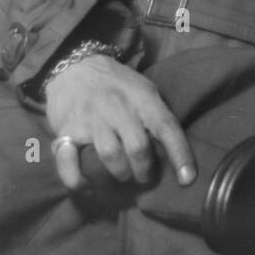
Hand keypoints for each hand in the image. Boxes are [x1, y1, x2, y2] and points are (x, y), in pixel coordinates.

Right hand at [45, 54, 195, 192]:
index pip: (165, 126)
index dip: (180, 153)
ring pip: (110, 156)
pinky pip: (69, 163)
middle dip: (145, 171)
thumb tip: (172, 152)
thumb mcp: (143, 89)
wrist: (74, 66)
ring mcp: (90, 119)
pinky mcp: (66, 131)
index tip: (188, 179)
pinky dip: (78, 181)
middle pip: (138, 147)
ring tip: (122, 176)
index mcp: (141, 97)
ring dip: (120, 174)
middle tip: (144, 177)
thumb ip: (155, 115)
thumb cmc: (116, 84)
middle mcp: (117, 106)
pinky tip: (89, 188)